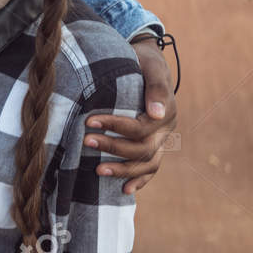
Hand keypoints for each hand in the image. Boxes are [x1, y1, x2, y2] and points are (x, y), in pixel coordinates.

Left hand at [84, 38, 177, 193]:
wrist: (146, 63)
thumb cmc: (144, 62)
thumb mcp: (150, 66)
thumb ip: (155, 87)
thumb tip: (157, 114)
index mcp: (166, 112)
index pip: (140, 128)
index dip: (115, 126)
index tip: (89, 121)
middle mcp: (166, 130)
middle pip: (142, 148)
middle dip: (113, 147)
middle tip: (86, 141)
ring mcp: (161, 141)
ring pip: (147, 163)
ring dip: (123, 170)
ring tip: (98, 170)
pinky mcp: (154, 147)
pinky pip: (150, 168)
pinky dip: (140, 180)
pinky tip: (125, 190)